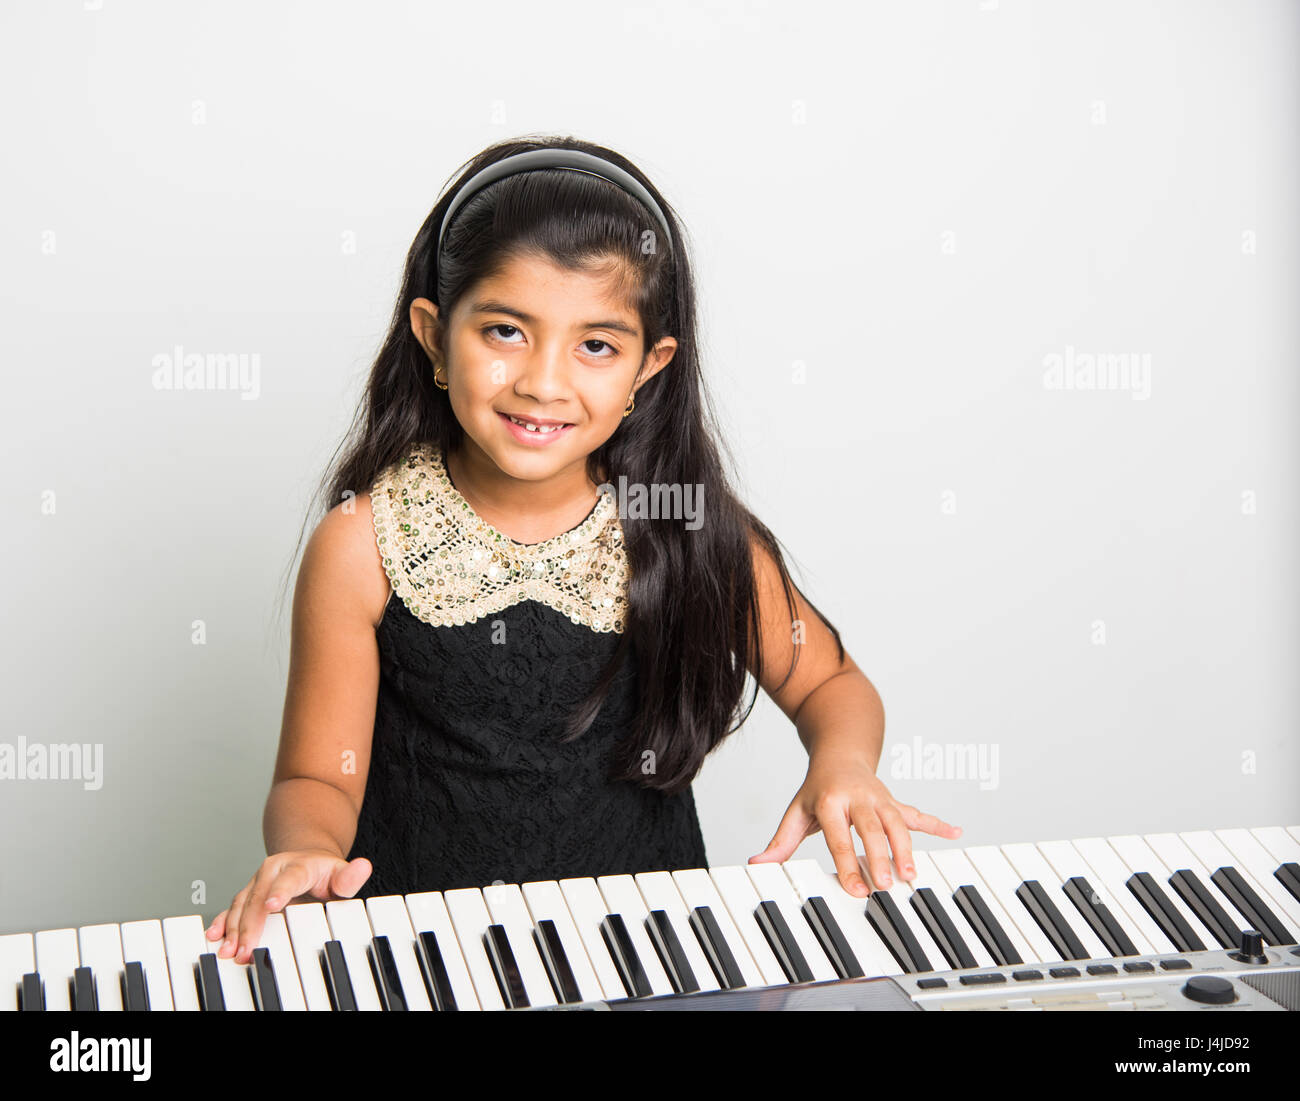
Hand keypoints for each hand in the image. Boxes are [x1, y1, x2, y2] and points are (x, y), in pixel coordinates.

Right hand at [204, 851, 372, 963]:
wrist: (307, 858)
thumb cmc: (325, 873)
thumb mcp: (341, 874)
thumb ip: (350, 877)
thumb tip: (363, 867)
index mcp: (298, 865)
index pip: (289, 878)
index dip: (280, 892)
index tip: (272, 906)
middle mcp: (273, 870)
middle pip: (259, 897)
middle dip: (250, 924)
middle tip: (245, 949)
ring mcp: (258, 881)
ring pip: (242, 904)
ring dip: (233, 928)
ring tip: (228, 950)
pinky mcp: (248, 893)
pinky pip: (232, 907)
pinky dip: (223, 922)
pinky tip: (214, 935)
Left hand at [748, 751, 960, 896]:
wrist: (840, 752)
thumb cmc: (817, 790)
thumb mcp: (796, 812)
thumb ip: (781, 842)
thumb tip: (757, 864)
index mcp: (830, 801)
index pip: (838, 835)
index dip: (847, 862)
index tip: (856, 888)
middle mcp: (857, 798)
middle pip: (871, 829)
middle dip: (881, 857)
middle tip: (887, 885)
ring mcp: (879, 798)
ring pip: (897, 822)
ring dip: (907, 848)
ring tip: (913, 875)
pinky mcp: (895, 802)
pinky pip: (917, 813)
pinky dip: (937, 823)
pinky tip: (956, 832)